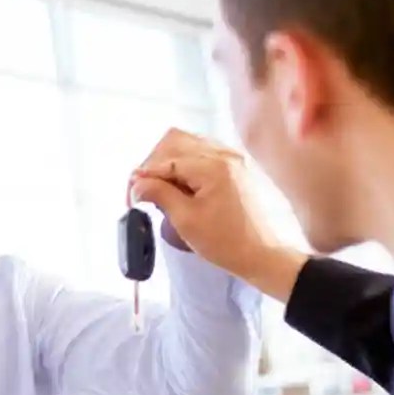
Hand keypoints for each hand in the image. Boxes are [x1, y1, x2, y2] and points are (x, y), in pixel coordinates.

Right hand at [129, 128, 307, 301]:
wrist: (262, 253)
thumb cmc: (224, 241)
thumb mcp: (185, 220)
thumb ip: (159, 194)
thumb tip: (137, 182)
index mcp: (213, 166)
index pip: (166, 160)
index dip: (145, 175)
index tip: (132, 192)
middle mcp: (224, 153)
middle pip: (175, 141)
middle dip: (155, 162)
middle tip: (145, 188)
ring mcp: (232, 157)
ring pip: (189, 143)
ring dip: (169, 161)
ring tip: (161, 187)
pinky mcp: (236, 165)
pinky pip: (203, 152)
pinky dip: (186, 163)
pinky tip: (180, 184)